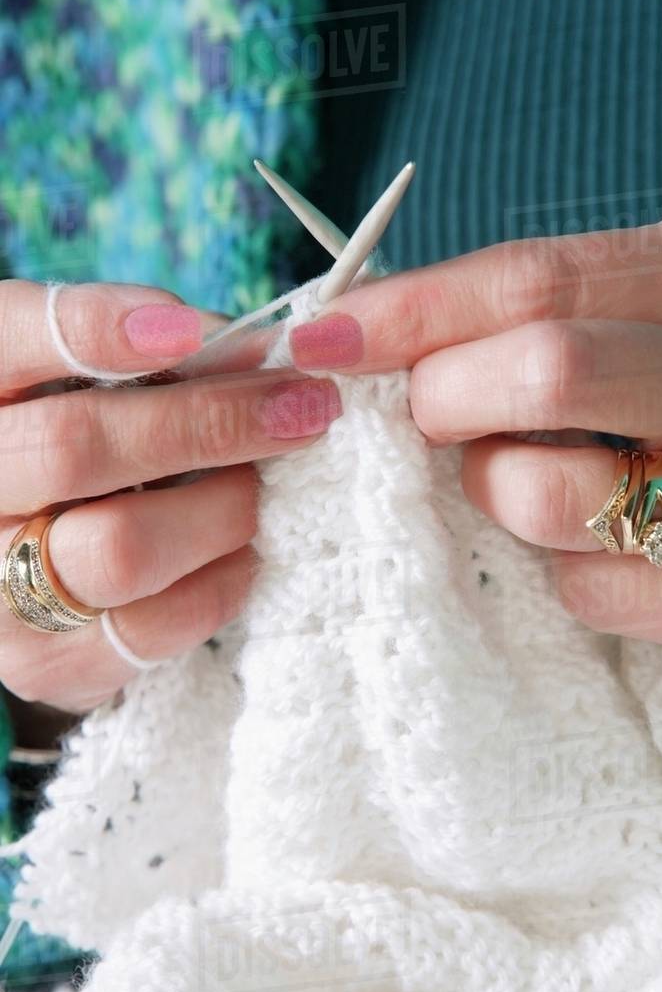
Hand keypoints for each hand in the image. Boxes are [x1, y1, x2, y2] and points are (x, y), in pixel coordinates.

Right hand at [0, 280, 341, 711]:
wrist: (30, 579)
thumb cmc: (85, 451)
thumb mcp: (94, 385)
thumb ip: (158, 358)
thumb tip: (263, 352)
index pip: (10, 338)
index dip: (98, 328)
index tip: (193, 331)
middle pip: (77, 448)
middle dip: (209, 421)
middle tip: (303, 405)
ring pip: (123, 547)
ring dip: (224, 507)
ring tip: (264, 483)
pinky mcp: (46, 663)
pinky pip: (155, 625)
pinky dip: (222, 578)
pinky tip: (244, 547)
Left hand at [286, 211, 661, 660]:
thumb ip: (552, 299)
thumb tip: (380, 331)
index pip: (536, 281)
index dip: (411, 310)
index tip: (321, 332)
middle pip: (541, 376)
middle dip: (441, 395)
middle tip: (430, 408)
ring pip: (541, 498)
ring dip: (494, 484)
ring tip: (536, 466)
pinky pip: (580, 588)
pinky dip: (558, 559)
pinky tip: (605, 532)